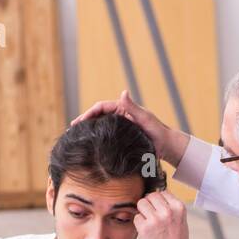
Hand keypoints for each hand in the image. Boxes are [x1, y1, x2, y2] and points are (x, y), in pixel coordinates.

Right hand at [70, 89, 186, 166]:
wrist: (166, 146)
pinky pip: (106, 138)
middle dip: (84, 121)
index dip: (89, 112)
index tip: (80, 121)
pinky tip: (89, 146)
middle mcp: (120, 117)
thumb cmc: (158, 131)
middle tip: (72, 129)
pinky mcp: (121, 139)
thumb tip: (123, 92)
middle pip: (98, 116)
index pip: (102, 107)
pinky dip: (96, 140)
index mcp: (124, 109)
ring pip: (100, 127)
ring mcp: (120, 128)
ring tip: (76, 137)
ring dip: (88, 130)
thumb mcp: (144, 118)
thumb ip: (132, 107)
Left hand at [134, 191, 192, 238]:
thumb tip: (156, 197)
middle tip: (151, 216)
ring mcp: (156, 219)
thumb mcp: (180, 220)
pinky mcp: (145, 228)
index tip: (158, 210)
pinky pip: (136, 217)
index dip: (158, 201)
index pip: (162, 193)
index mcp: (178, 207)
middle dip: (149, 204)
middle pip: (150, 196)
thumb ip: (170, 207)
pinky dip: (139, 223)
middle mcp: (168, 211)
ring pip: (141, 203)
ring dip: (142, 212)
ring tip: (148, 223)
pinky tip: (146, 231)